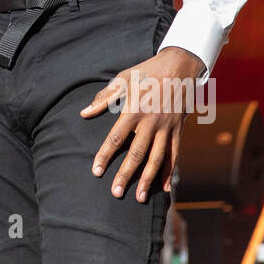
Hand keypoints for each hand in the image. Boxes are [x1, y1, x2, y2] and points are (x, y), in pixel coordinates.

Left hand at [79, 47, 204, 202]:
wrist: (180, 66)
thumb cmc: (146, 72)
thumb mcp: (122, 80)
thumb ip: (104, 98)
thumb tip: (84, 113)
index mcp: (134, 110)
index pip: (116, 138)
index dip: (105, 155)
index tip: (96, 171)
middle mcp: (151, 122)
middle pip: (137, 153)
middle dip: (126, 175)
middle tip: (116, 193)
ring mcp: (167, 127)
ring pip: (157, 158)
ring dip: (148, 179)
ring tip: (139, 197)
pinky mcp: (179, 130)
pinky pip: (175, 154)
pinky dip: (170, 172)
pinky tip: (165, 188)